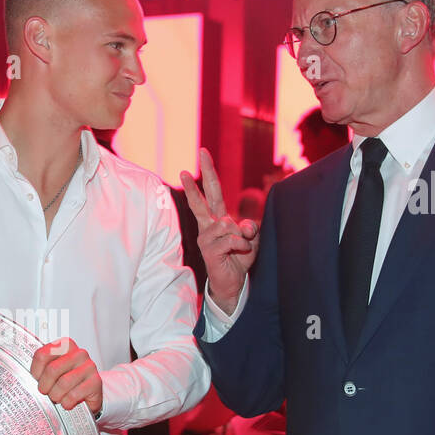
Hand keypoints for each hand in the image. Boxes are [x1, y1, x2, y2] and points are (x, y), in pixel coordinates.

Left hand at [29, 337, 101, 416]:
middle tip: (45, 392)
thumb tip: (21, 376)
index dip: (35, 371)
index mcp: (65, 345)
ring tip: (56, 398)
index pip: (42, 354)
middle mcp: (79, 353)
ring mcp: (89, 366)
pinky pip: (74, 394)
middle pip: (52, 369)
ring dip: (56, 395)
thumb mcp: (52, 371)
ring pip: (63, 383)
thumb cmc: (65, 382)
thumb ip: (40, 369)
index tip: (36, 379)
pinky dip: (67, 402)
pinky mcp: (96, 382)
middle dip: (45, 386)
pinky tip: (67, 403)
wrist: (87, 395)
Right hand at [180, 147, 259, 313]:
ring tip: (242, 246)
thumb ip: (249, 227)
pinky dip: (241, 245)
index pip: (213, 191)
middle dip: (194, 185)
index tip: (203, 153)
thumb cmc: (239, 257)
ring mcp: (206, 238)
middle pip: (201, 201)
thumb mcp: (251, 239)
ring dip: (241, 235)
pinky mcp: (209, 251)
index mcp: (217, 218)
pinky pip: (229, 240)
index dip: (209, 172)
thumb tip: (244, 225)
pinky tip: (239, 252)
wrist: (233, 282)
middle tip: (184, 170)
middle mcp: (209, 226)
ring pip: (225, 224)